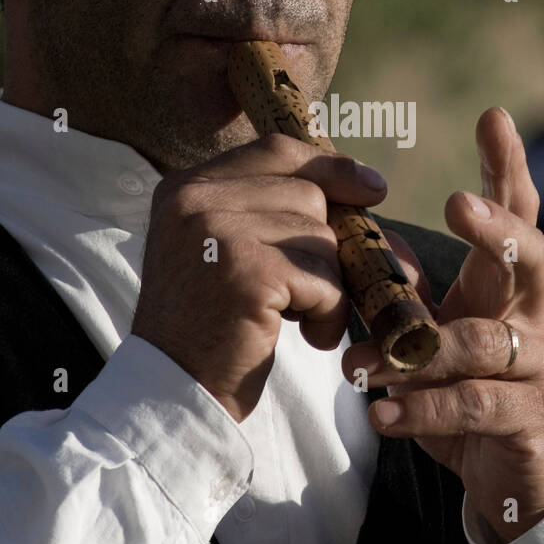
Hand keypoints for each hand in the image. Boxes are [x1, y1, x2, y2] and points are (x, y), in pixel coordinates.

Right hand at [133, 133, 387, 421]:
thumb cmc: (209, 326)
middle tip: (308, 292)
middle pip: (308, 196)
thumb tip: (361, 180)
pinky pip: (324, 280)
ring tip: (300, 318)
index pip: (276, 151)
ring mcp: (218, 233)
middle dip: (326, 247)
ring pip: (321, 239)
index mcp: (185, 186)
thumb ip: (264, 207)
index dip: (332, 166)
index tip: (372, 188)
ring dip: (328, 285)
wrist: (172, 392)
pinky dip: (329, 312)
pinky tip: (307, 334)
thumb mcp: (224, 250)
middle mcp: (195, 199)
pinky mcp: (247, 274)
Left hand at [342, 107, 543, 543]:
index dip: (508, 167)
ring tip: (355, 368)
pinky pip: (472, 405)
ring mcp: (539, 368)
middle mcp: (534, 316)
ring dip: (414, 353)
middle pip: (530, 258)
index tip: (494, 116)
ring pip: (483, 342)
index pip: (515, 215)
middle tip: (460, 204)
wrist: (512, 477)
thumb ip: (407, 291)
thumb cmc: (467, 392)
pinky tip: (378, 414)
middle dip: (496, 228)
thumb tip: (361, 238)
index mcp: (507, 287)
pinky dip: (418, 409)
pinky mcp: (530, 420)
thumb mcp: (436, 335)